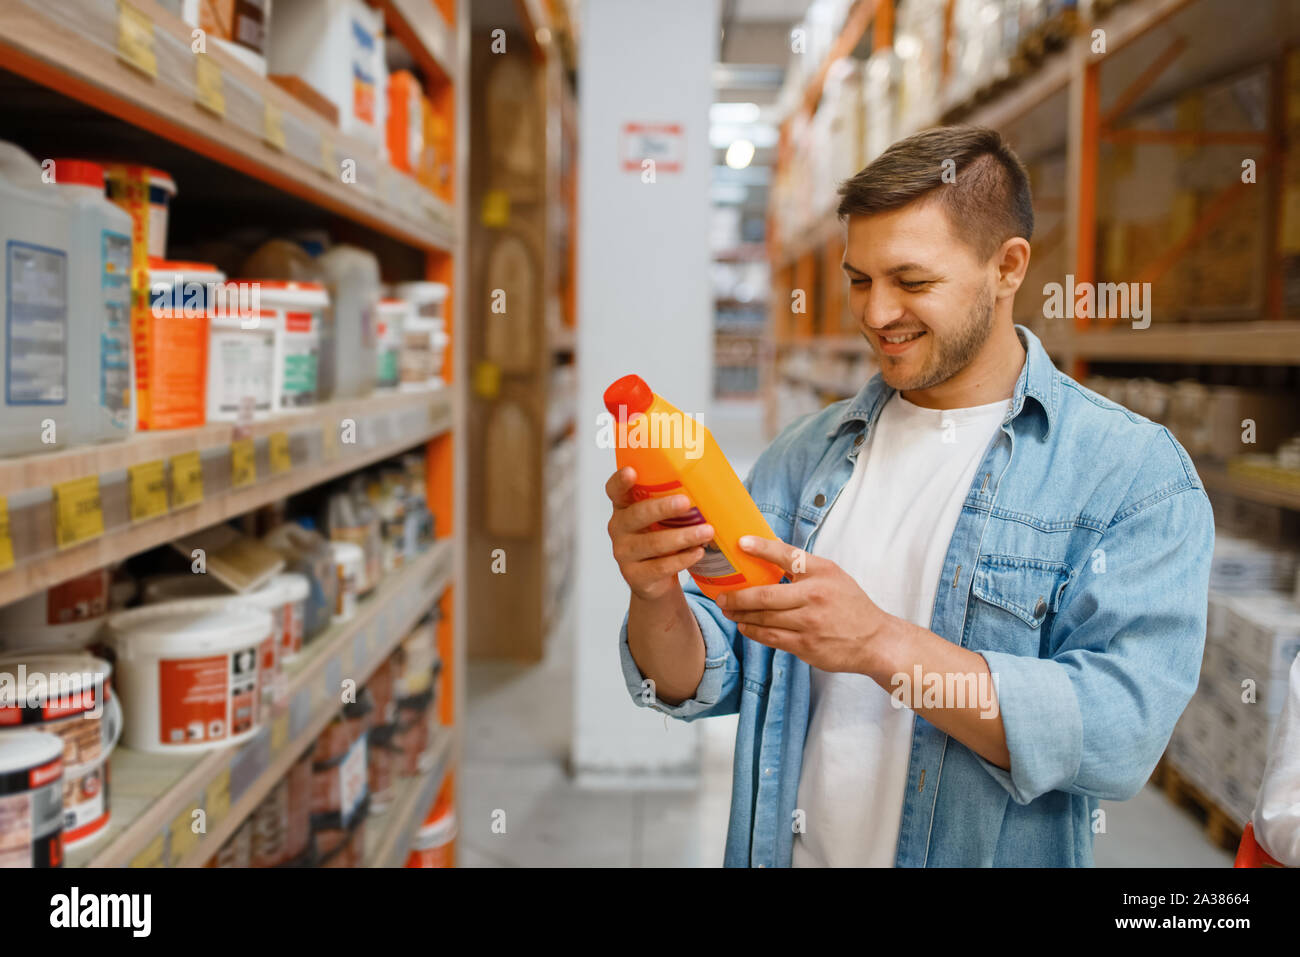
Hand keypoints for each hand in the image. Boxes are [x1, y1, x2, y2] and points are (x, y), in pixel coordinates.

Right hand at [605, 466, 715, 600]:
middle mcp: (619, 528)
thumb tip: (708, 485)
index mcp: (624, 508)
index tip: (631, 472)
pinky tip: (698, 552)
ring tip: (706, 531)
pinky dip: (682, 559)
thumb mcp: (662, 519)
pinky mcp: (635, 576)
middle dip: (662, 508)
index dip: (620, 481)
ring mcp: (624, 553)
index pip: (615, 490)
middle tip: (686, 503)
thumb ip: (672, 502)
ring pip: (652, 543)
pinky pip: (660, 567)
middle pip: (636, 515)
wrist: (656, 582)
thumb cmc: (661, 540)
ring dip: (683, 536)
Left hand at [714, 535, 894, 674]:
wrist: (874, 640)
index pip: (788, 555)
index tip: (740, 542)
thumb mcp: (832, 575)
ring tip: (727, 610)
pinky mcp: (806, 645)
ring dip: (740, 615)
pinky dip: (753, 632)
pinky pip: (770, 638)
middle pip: (765, 595)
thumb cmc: (849, 604)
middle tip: (720, 595)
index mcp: (822, 572)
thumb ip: (803, 566)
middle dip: (737, 596)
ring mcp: (809, 622)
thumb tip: (766, 551)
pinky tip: (744, 626)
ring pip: (763, 619)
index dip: (761, 547)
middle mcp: (815, 595)